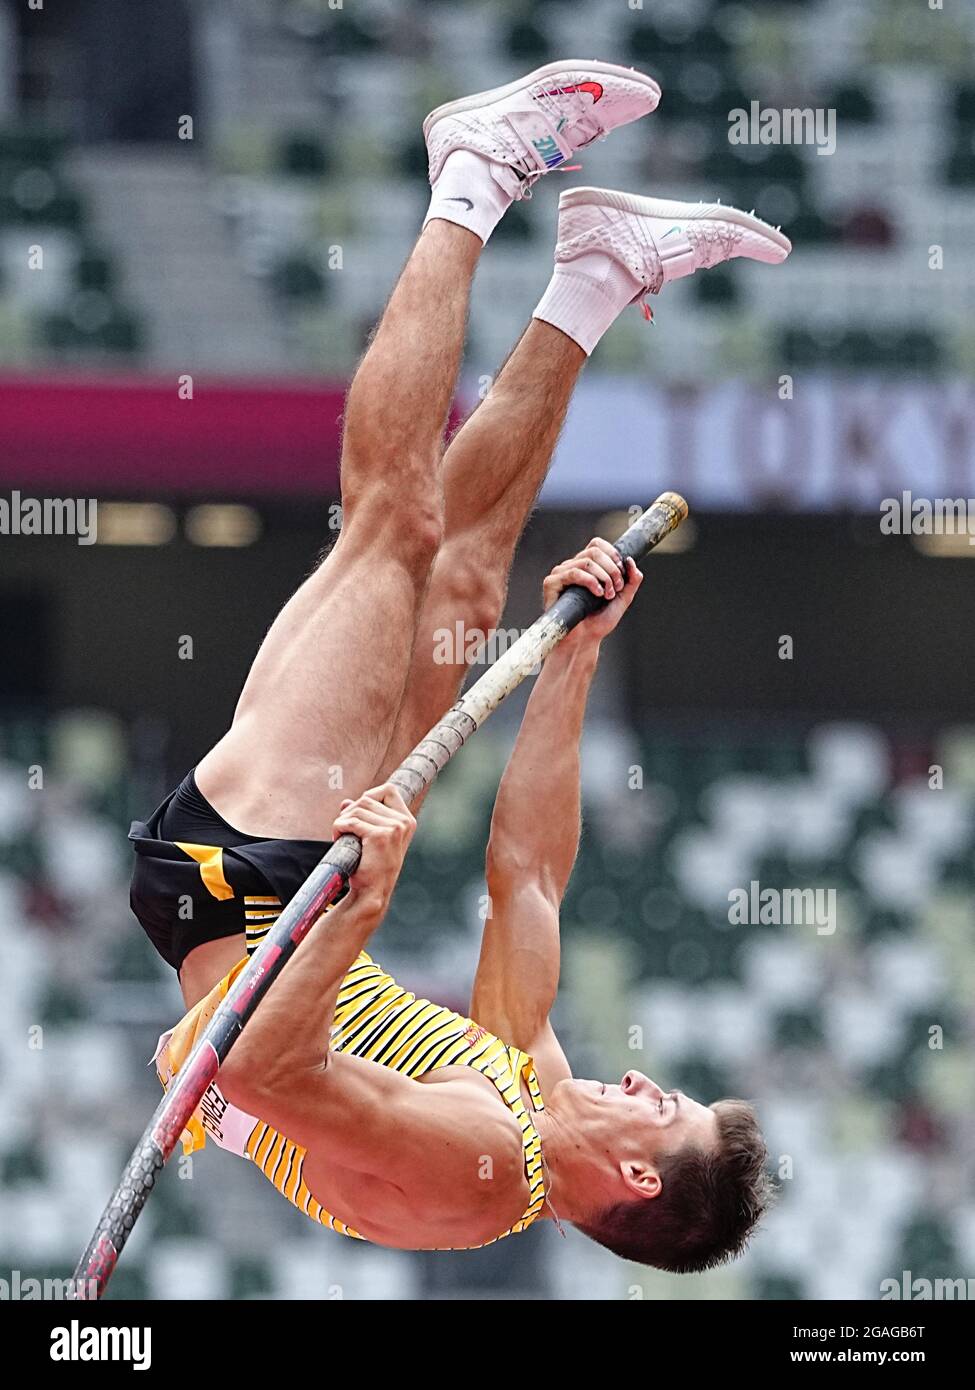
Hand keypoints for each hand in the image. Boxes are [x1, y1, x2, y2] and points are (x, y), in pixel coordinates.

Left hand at [331, 783, 416, 914]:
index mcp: (407, 821)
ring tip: (342, 836)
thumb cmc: (371, 869)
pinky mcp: (380, 836)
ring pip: (357, 808)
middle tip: (345, 830)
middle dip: (350, 812)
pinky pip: (351, 821)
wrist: (371, 894)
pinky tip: (338, 839)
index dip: (370, 795)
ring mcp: (394, 828)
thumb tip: (346, 802)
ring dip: (343, 821)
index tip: (358, 810)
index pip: (389, 790)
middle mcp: (404, 822)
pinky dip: (339, 828)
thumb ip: (363, 818)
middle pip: (367, 798)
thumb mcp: (372, 839)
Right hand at [542, 538, 643, 647]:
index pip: (597, 545)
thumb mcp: (623, 599)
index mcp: (586, 566)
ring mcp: (561, 574)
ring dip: (603, 577)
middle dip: (612, 568)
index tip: (622, 574)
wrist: (584, 641)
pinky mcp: (551, 583)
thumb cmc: (599, 622)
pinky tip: (597, 593)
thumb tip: (631, 561)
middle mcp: (572, 566)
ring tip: (607, 595)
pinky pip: (573, 572)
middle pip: (594, 551)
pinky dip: (589, 581)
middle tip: (616, 587)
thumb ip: (632, 580)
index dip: (612, 554)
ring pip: (586, 561)